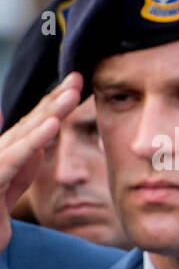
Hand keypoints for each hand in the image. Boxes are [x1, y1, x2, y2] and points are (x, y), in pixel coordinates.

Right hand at [1, 73, 82, 248]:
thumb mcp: (10, 190)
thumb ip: (24, 166)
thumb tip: (41, 141)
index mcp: (8, 157)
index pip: (34, 126)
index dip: (55, 105)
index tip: (79, 87)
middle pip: (30, 123)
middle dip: (55, 100)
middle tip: (80, 77)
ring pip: (24, 135)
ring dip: (50, 112)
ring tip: (73, 93)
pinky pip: (14, 159)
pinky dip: (34, 141)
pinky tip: (53, 125)